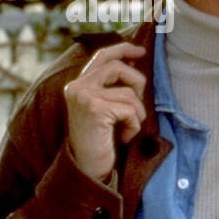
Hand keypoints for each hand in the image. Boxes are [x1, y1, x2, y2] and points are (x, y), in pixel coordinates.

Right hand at [62, 42, 147, 179]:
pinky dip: (134, 125)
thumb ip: (111, 87)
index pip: (102, 55)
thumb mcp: (103, 108)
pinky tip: (125, 137)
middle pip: (118, 67)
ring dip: (137, 112)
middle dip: (137, 82)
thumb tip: (133, 63)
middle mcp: (77, 87)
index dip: (123, 49)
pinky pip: (130, 109)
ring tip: (128, 127)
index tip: (141, 52)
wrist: (87, 169)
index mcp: (78, 84)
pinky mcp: (95, 110)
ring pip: (128, 92)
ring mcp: (84, 97)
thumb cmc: (99, 140)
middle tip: (139, 102)